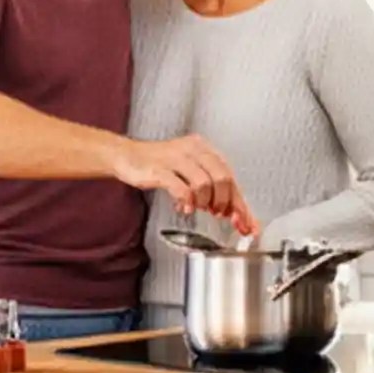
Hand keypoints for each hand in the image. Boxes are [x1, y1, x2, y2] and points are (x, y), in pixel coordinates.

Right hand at [113, 134, 258, 232]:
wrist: (127, 156)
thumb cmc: (159, 165)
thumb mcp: (189, 172)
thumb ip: (210, 189)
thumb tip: (232, 212)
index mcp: (204, 149)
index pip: (230, 176)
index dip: (240, 202)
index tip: (247, 223)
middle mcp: (193, 150)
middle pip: (222, 178)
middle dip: (225, 203)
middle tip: (219, 214)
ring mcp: (176, 158)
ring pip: (204, 182)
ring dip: (206, 202)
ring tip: (200, 208)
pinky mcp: (159, 169)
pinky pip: (180, 187)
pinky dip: (186, 201)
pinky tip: (185, 208)